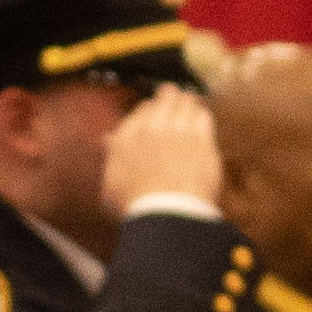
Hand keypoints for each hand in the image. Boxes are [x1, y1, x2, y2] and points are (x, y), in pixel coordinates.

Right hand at [102, 84, 223, 218]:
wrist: (164, 214)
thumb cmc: (135, 205)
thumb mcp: (111, 183)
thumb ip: (112, 156)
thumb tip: (108, 140)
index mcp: (128, 135)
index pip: (143, 108)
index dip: (151, 110)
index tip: (156, 116)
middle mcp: (152, 126)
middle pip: (166, 98)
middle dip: (171, 97)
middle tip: (177, 98)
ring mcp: (178, 131)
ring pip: (186, 103)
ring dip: (188, 104)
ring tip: (191, 106)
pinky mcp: (201, 140)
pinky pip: (203, 116)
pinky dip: (202, 116)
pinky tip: (202, 120)